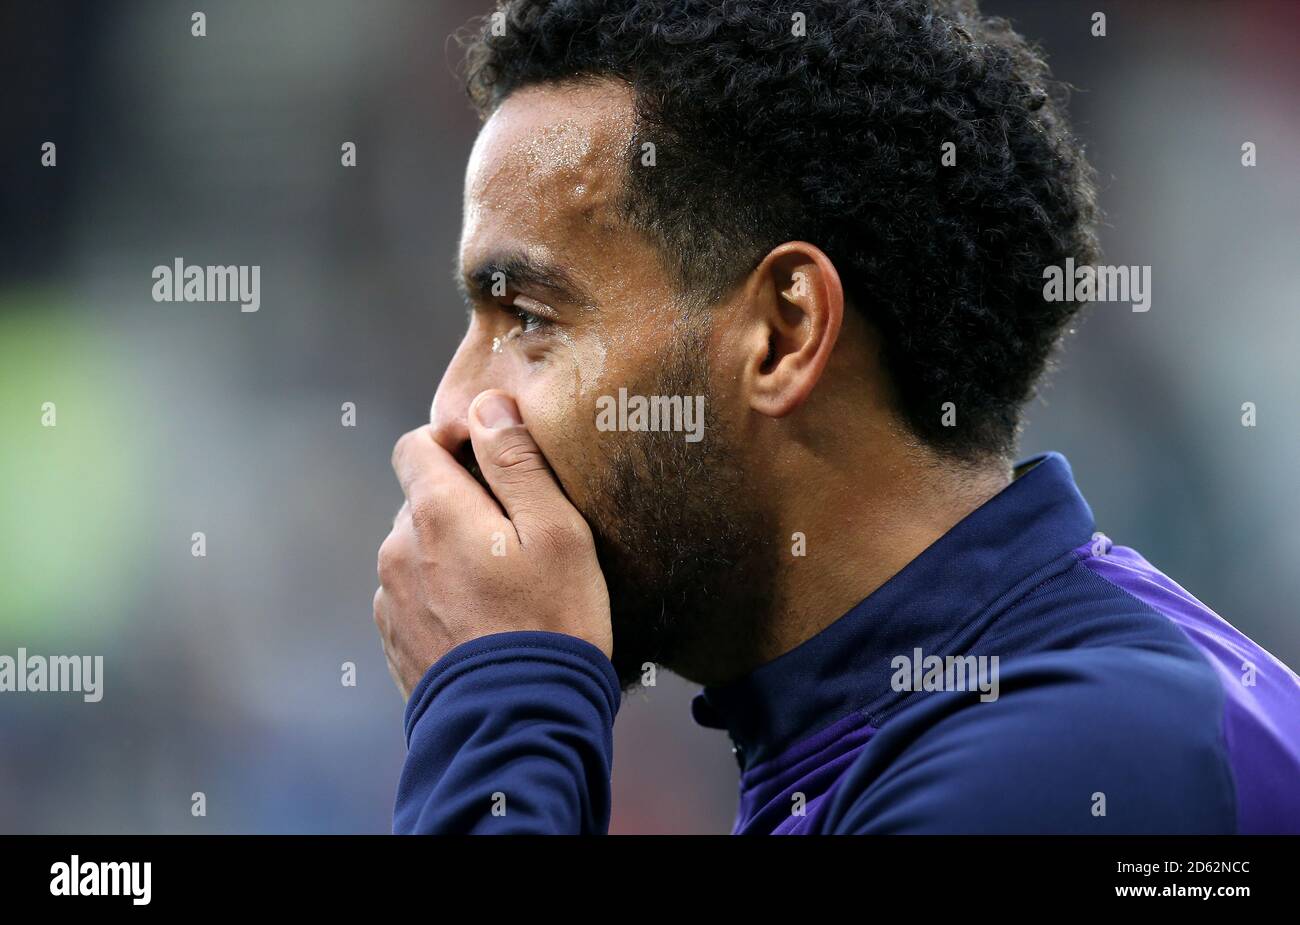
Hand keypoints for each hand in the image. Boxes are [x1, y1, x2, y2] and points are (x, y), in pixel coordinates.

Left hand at [373, 390, 612, 698]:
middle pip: (419, 499)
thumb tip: (485, 406)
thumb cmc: (550, 622)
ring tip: (504, 586)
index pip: (415, 445)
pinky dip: (442, 594)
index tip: (492, 458)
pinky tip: (484, 621)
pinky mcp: (394, 642)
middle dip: (460, 501)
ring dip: (450, 551)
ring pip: (416, 550)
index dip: (453, 439)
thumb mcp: (556, 530)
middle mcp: (397, 549)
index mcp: (434, 512)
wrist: (517, 723)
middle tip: (517, 532)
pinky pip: (413, 596)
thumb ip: (516, 461)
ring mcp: (390, 600)